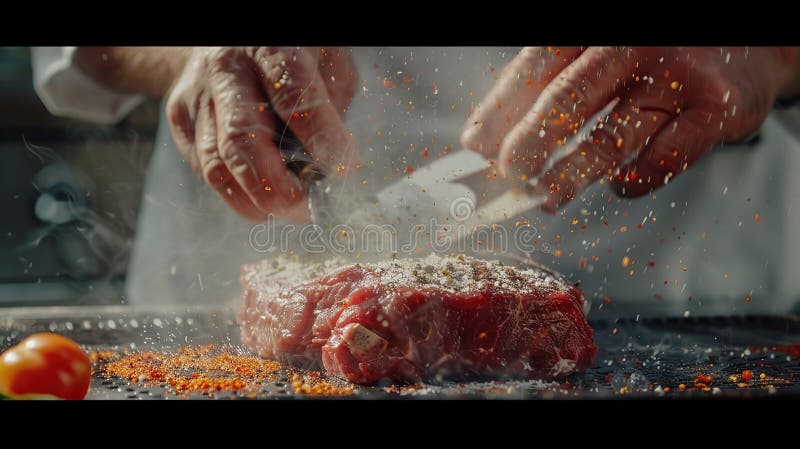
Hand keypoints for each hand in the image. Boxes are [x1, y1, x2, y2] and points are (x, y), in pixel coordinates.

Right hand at [166, 47, 357, 221]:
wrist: (227, 39)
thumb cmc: (290, 53)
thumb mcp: (326, 61)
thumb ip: (333, 104)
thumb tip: (334, 162)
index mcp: (268, 47)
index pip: (294, 100)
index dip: (320, 142)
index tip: (342, 172)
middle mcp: (226, 70)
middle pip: (243, 141)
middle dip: (279, 188)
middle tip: (308, 209)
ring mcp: (198, 97)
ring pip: (218, 166)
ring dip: (256, 200)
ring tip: (289, 209)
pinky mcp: (182, 121)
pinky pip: (207, 171)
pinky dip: (238, 194)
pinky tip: (263, 194)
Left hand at [461, 47, 799, 211]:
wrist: (746, 48)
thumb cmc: (654, 60)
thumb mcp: (598, 58)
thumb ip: (547, 90)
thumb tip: (487, 141)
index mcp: (595, 31)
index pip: (537, 66)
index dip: (502, 108)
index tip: (477, 145)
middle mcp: (635, 45)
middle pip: (572, 95)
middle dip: (532, 141)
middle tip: (508, 174)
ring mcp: (678, 75)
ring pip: (614, 133)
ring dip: (573, 173)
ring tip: (547, 198)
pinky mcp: (717, 109)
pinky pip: (666, 156)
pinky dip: (634, 180)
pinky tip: (617, 187)